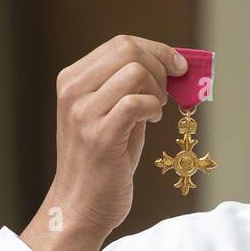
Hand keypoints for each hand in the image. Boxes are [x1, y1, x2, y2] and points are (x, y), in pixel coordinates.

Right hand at [20, 35, 187, 250]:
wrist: (81, 206)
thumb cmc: (103, 163)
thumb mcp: (110, 115)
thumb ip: (131, 88)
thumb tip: (171, 66)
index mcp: (72, 79)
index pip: (120, 43)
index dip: (157, 50)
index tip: (178, 67)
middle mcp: (73, 91)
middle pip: (128, 50)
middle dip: (161, 67)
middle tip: (167, 93)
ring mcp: (83, 113)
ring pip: (135, 71)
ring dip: (157, 90)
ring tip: (155, 112)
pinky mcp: (100, 136)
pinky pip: (138, 103)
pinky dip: (153, 109)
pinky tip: (151, 122)